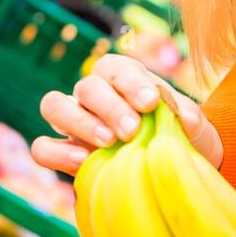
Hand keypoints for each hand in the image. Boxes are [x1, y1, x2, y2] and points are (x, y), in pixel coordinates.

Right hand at [31, 52, 223, 176]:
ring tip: (108, 142)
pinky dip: (57, 151)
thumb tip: (186, 118)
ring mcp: (75, 123)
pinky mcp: (65, 154)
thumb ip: (188, 118)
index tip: (151, 103)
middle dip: (109, 106)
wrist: (173, 168)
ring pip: (54, 105)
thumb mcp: (193, 127)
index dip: (130, 82)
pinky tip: (83, 161)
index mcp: (122, 78)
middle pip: (87, 86)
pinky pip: (42, 147)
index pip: (115, 67)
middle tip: (131, 130)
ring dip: (80, 122)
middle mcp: (93, 95)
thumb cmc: (180, 137)